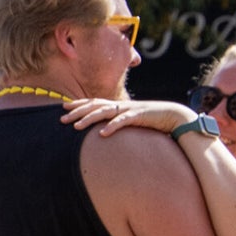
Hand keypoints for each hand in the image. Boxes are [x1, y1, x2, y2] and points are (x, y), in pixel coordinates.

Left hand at [61, 98, 195, 137]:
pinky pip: (123, 121)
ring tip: (76, 127)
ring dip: (89, 119)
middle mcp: (121, 105)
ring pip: (105, 112)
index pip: (94, 102)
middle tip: (62, 119)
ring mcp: (129, 109)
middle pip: (95, 106)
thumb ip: (116, 121)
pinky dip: (112, 126)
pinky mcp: (139, 116)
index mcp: (118, 105)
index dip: (79, 103)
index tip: (64, 106)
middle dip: (77, 112)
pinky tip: (102, 134)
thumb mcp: (130, 120)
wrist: (173, 116)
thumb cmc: (150, 120)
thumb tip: (101, 129)